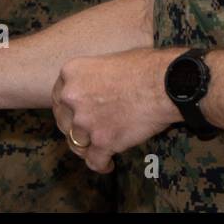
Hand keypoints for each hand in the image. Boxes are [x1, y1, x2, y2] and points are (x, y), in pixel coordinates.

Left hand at [51, 47, 179, 172]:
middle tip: (88, 132)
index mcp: (72, 73)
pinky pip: (94, 161)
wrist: (165, 83)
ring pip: (77, 143)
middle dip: (75, 129)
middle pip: (64, 121)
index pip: (58, 97)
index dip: (67, 109)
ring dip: (88, 147)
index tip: (75, 114)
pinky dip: (102, 165)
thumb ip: (93, 76)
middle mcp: (72, 97)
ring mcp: (86, 121)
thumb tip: (97, 86)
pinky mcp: (103, 141)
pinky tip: (108, 164)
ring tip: (98, 149)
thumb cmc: (145, 66)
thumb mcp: (108, 59)